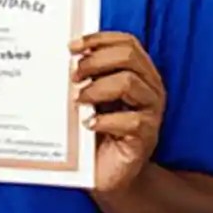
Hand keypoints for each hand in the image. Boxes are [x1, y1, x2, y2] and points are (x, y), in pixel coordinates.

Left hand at [71, 32, 165, 192]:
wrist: (106, 172)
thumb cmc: (94, 130)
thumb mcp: (88, 98)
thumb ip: (82, 77)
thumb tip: (61, 58)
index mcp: (138, 72)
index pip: (127, 42)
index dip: (99, 39)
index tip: (71, 46)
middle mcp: (149, 87)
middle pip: (128, 57)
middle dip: (95, 61)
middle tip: (73, 76)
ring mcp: (151, 112)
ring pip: (129, 83)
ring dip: (97, 88)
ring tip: (78, 100)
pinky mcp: (147, 136)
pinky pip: (131, 121)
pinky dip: (105, 120)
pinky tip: (88, 124)